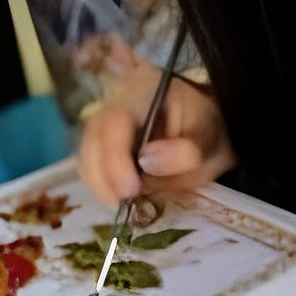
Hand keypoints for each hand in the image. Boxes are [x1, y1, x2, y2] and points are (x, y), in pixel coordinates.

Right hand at [79, 60, 235, 205]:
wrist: (208, 129)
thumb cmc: (209, 131)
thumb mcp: (209, 140)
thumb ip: (186, 151)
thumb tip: (146, 162)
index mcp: (146, 91)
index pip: (115, 121)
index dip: (116, 158)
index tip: (131, 189)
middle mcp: (117, 101)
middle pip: (93, 137)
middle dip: (105, 176)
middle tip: (126, 203)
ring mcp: (105, 120)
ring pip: (86, 152)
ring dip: (100, 184)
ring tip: (125, 204)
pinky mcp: (102, 141)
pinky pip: (91, 164)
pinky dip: (101, 185)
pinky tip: (121, 197)